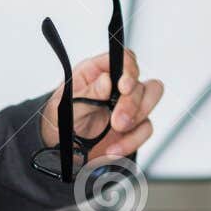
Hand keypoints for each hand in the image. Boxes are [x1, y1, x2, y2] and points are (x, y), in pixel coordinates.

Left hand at [39, 48, 163, 164]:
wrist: (61, 151)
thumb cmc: (60, 122)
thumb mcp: (66, 107)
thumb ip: (87, 94)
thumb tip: (105, 80)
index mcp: (96, 72)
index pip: (123, 59)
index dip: (129, 69)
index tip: (124, 86)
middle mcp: (115, 86)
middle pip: (140, 81)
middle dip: (133, 102)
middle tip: (117, 120)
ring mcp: (126, 106)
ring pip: (150, 100)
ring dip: (137, 118)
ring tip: (116, 131)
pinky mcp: (133, 126)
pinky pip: (145, 129)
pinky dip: (132, 140)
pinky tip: (114, 148)